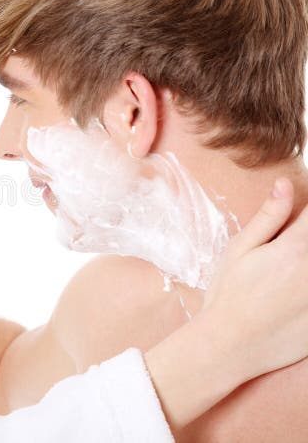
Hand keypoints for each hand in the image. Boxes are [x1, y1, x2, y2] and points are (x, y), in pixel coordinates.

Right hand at [145, 178, 307, 428]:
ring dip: (307, 264)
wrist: (229, 345)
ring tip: (292, 275)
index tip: (301, 219)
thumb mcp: (239, 250)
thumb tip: (285, 183)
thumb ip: (268, 217)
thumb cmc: (228, 295)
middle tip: (292, 253)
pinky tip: (298, 292)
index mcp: (296, 247)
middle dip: (307, 240)